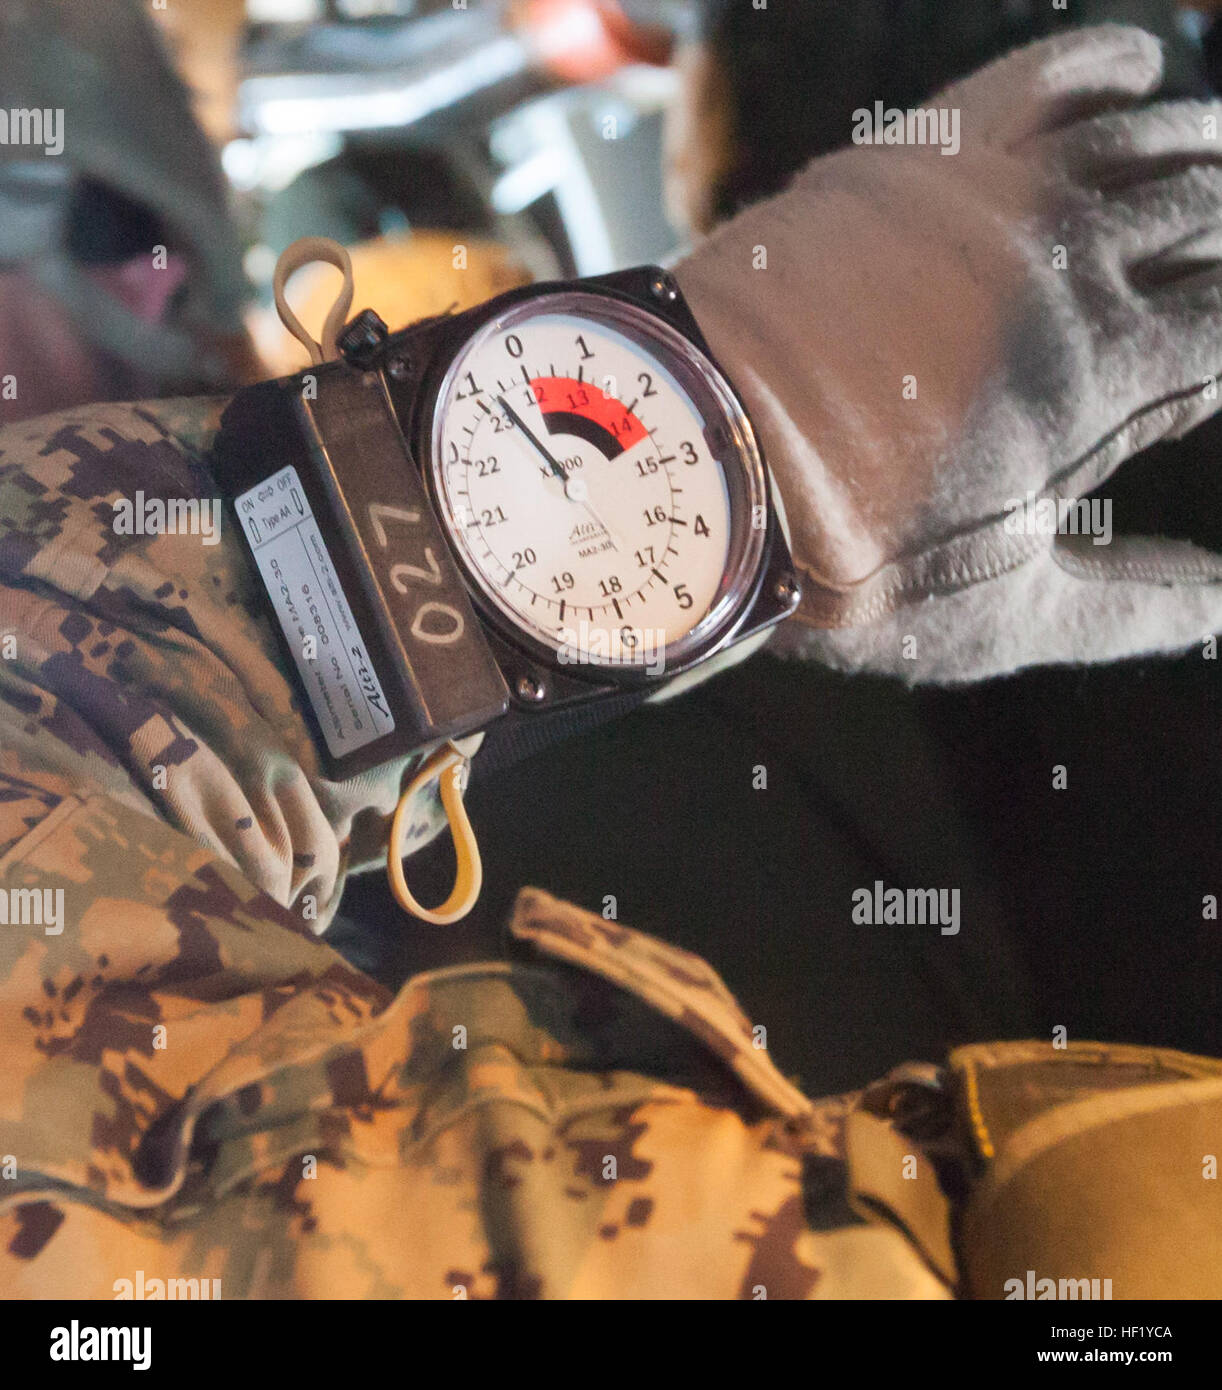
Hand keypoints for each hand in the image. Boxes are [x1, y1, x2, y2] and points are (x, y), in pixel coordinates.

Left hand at [674, 26, 1221, 682]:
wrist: (698, 463)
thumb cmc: (843, 558)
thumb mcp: (1000, 615)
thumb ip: (1130, 606)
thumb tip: (1218, 606)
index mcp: (1107, 380)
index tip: (1214, 361)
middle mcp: (1069, 269)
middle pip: (1198, 218)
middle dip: (1221, 229)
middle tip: (1218, 247)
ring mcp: (991, 201)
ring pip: (1136, 143)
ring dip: (1190, 146)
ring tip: (1212, 151)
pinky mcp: (915, 161)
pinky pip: (1030, 80)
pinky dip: (1094, 65)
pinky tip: (1131, 65)